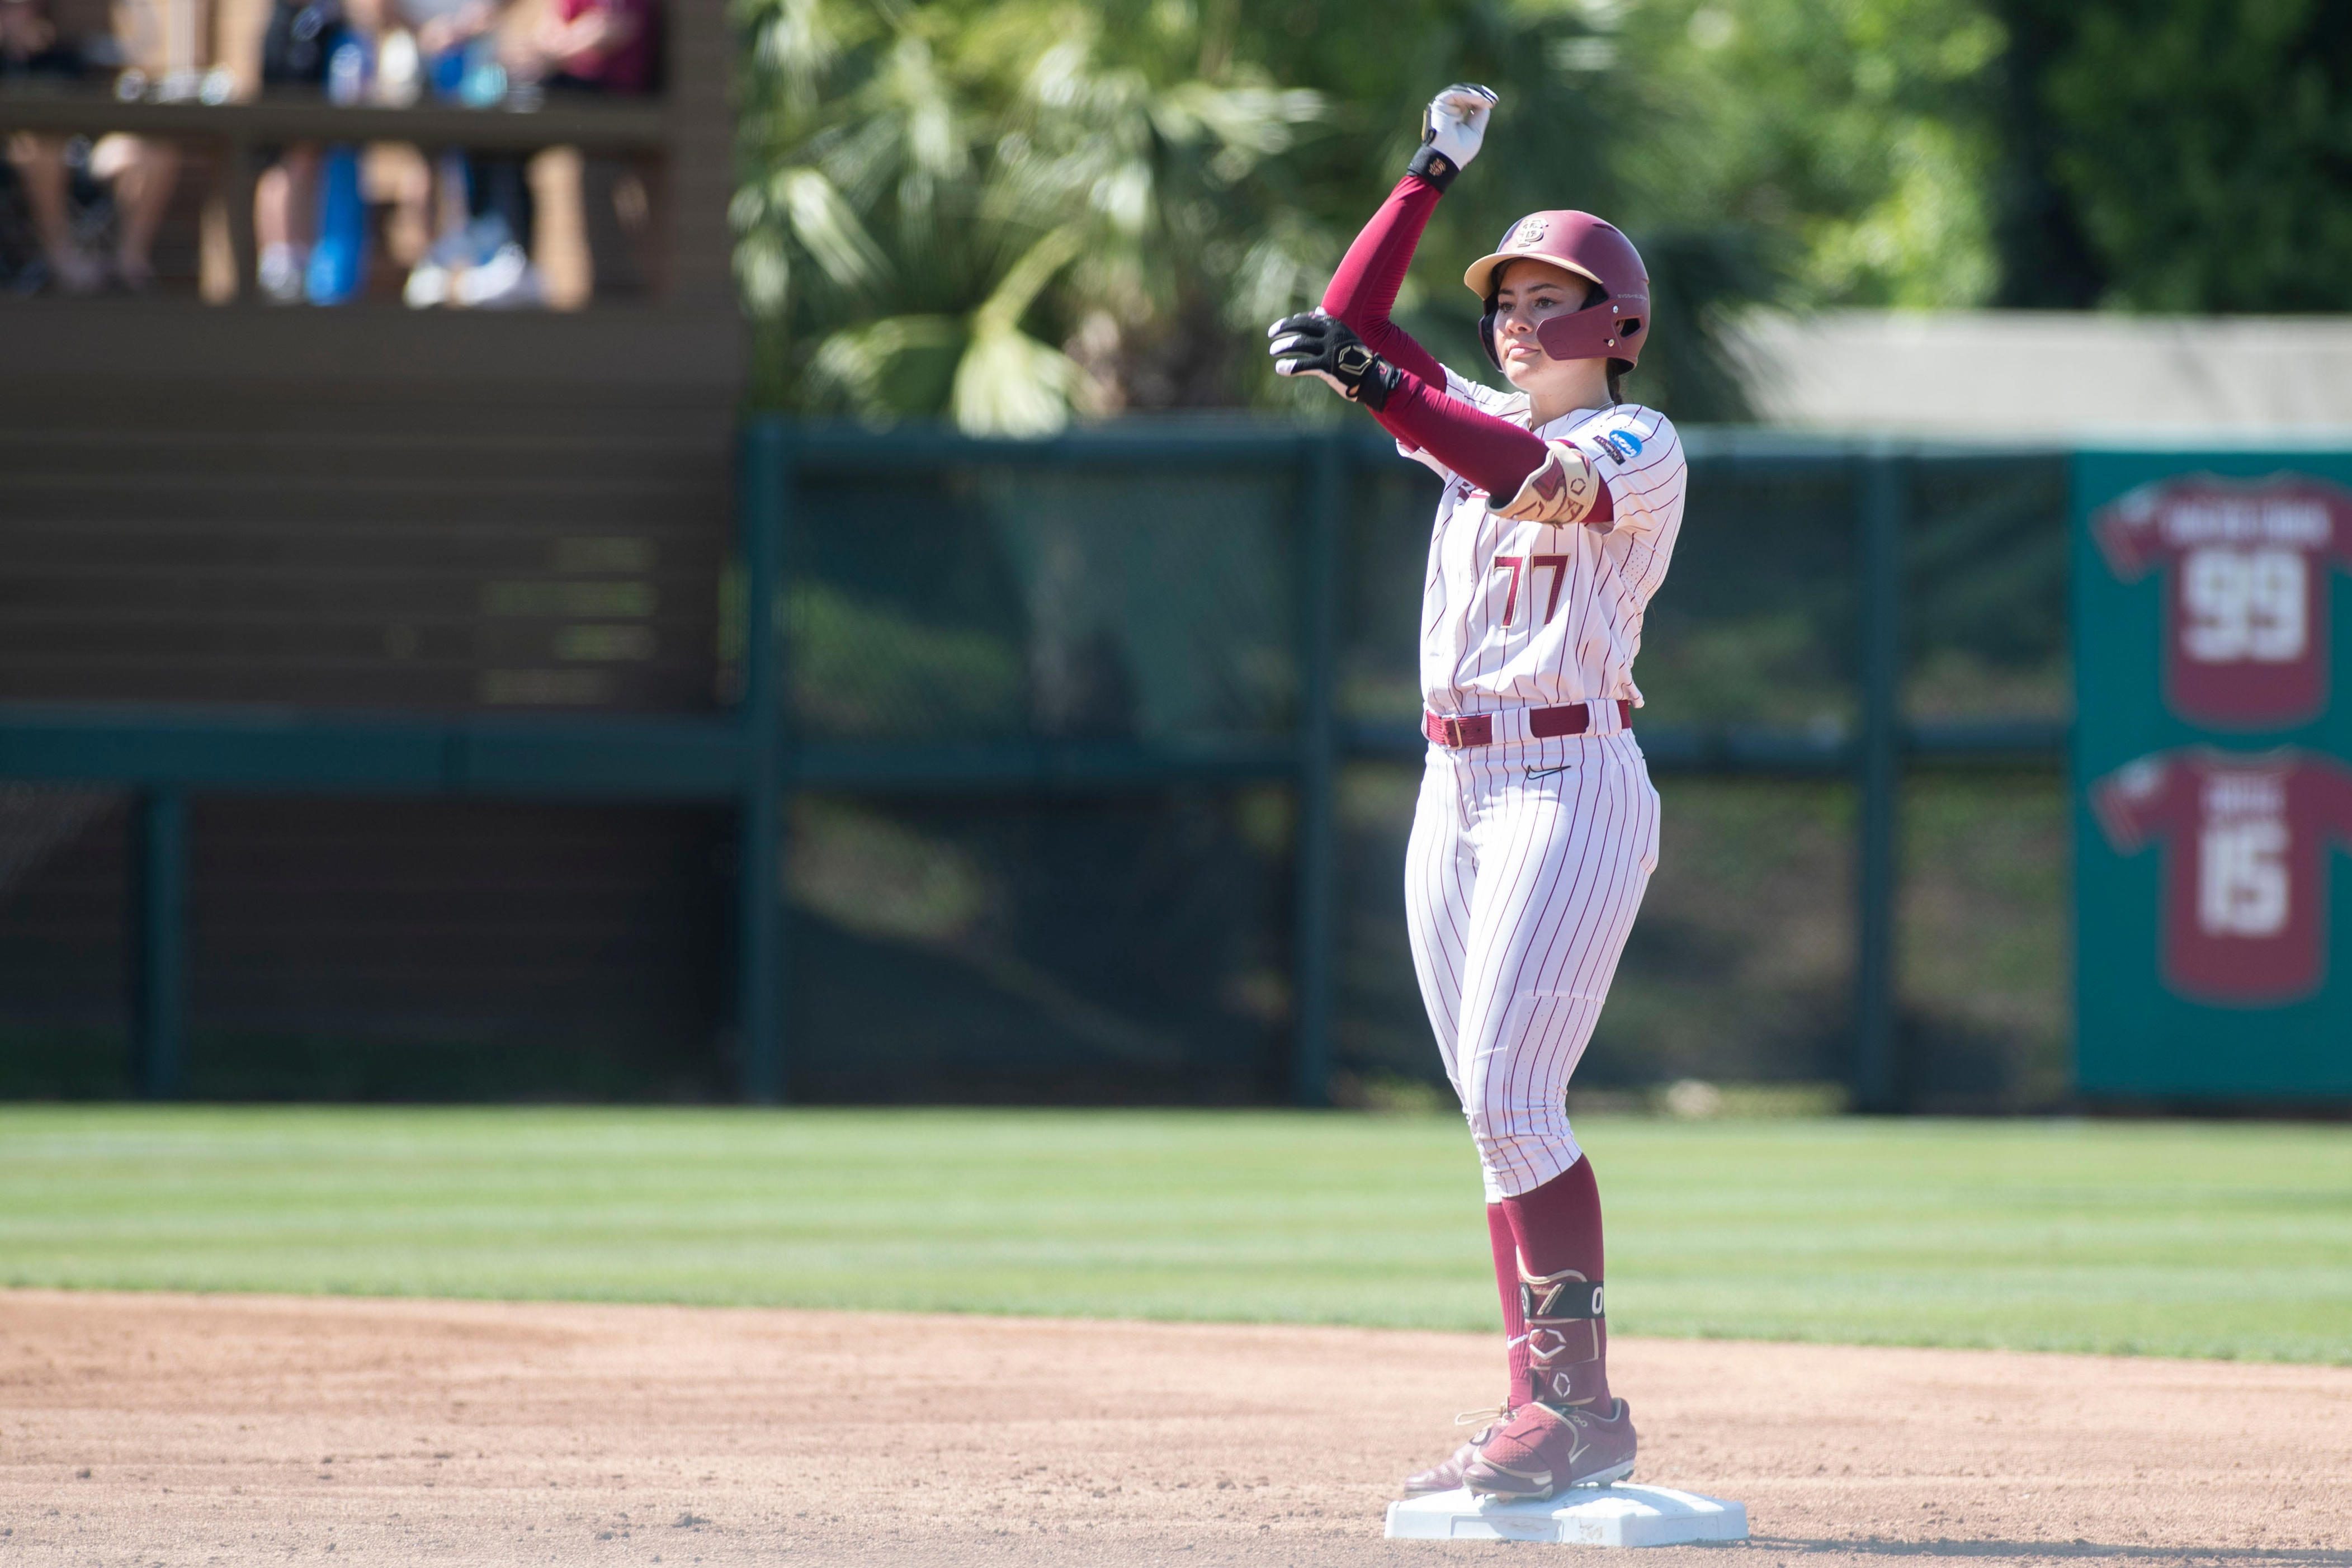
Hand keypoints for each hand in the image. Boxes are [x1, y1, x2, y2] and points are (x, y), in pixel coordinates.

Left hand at [1267, 311, 1399, 410]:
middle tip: (1271, 334)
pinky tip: (1280, 368)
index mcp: (1335, 326)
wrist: (1373, 378)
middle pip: (1301, 327)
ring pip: (1300, 344)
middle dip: (1283, 329)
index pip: (1308, 319)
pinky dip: (1290, 366)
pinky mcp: (1328, 367)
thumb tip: (1317, 311)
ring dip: (1283, 347)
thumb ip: (1329, 324)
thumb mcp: (1345, 336)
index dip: (1291, 322)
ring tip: (1272, 352)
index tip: (1279, 328)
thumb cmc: (1357, 358)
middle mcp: (1332, 335)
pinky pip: (1304, 364)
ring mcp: (1330, 350)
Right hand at [1422, 83, 1497, 169]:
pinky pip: (1454, 94)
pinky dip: (1468, 95)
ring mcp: (1441, 108)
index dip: (1480, 99)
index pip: (1468, 101)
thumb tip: (1485, 102)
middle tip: (1493, 99)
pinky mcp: (1437, 106)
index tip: (1493, 102)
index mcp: (1454, 117)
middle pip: (1464, 94)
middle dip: (1480, 94)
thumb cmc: (1460, 151)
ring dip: (1475, 94)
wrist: (1447, 158)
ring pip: (1460, 92)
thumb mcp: (1475, 131)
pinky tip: (1480, 100)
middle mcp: (1446, 111)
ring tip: (1488, 101)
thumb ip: (1480, 116)